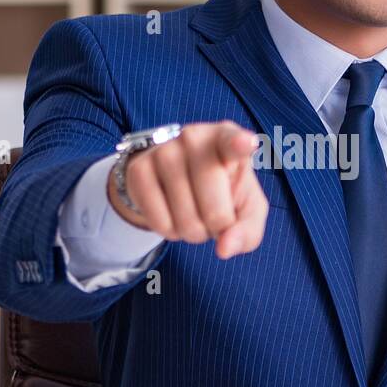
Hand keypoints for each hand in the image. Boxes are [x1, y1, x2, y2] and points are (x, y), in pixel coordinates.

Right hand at [107, 121, 268, 258]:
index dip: (239, 144)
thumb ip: (247, 231)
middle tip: (215, 216)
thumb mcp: (245, 207)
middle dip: (217, 228)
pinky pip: (160, 223)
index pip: (233, 141)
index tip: (247, 143)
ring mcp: (163, 151)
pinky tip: (172, 213)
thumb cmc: (222, 190)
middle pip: (215, 210)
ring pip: (186, 221)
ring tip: (194, 212)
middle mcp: (195, 138)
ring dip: (194, 232)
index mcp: (227, 139)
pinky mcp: (138, 170)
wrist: (174, 178)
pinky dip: (170, 231)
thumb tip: (224, 249)